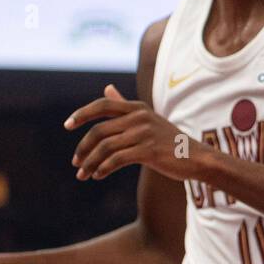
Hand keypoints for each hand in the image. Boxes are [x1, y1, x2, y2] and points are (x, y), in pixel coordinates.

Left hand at [65, 84, 199, 181]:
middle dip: (82, 148)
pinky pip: (116, 160)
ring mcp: (144, 133)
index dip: (82, 114)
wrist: (196, 157)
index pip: (103, 105)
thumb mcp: (147, 118)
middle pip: (98, 130)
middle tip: (75, 162)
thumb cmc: (168, 140)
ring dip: (89, 163)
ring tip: (83, 174)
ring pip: (104, 147)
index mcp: (137, 108)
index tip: (67, 125)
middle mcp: (139, 117)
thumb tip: (107, 87)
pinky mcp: (148, 151)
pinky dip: (103, 169)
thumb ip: (125, 105)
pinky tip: (98, 176)